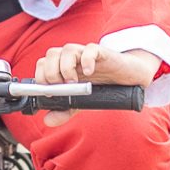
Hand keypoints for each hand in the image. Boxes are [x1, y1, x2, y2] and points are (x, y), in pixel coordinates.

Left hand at [32, 42, 159, 126]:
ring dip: (66, 67)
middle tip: (62, 87)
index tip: (50, 93)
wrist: (128, 80)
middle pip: (51, 54)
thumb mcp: (80, 102)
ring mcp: (86, 54)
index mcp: (63, 67)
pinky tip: (90, 72)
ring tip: (74, 82)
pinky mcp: (102, 52)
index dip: (41, 77)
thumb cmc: (102, 87)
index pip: (43, 64)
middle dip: (51, 72)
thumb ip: (64, 110)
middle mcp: (72, 58)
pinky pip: (91, 49)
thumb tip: (47, 120)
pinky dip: (87, 60)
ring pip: (67, 49)